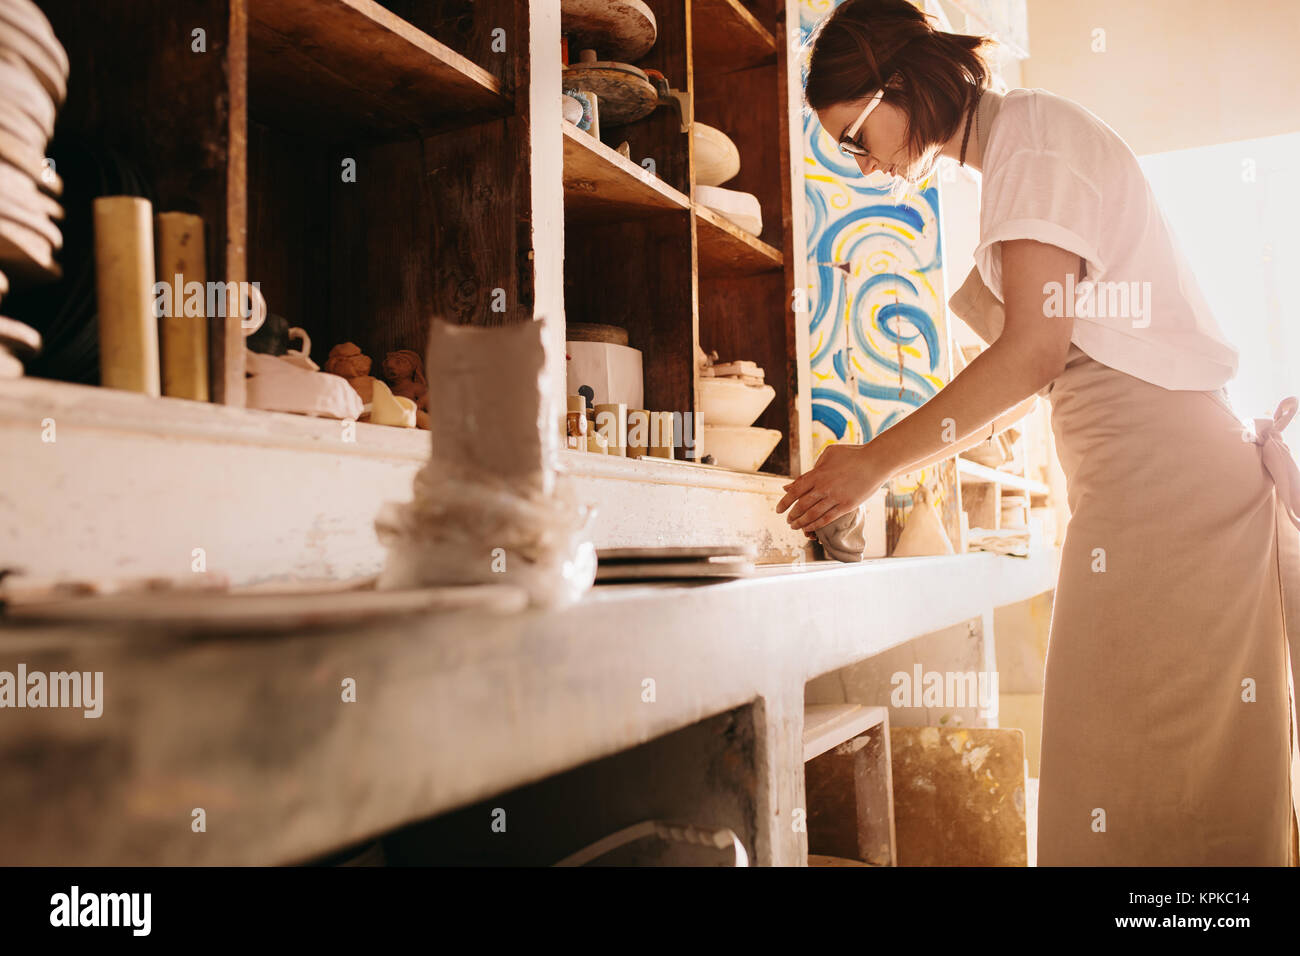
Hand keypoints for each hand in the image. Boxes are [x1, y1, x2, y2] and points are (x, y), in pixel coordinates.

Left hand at [776, 442, 890, 532]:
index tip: (778, 510)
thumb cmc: (852, 454)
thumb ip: (812, 468)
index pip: (795, 491)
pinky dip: (816, 524)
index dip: (785, 502)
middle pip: (802, 505)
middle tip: (787, 520)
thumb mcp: (829, 454)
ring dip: (802, 522)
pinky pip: (828, 518)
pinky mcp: (847, 505)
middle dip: (792, 515)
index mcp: (817, 474)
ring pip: (813, 514)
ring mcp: (836, 498)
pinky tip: (810, 528)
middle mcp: (824, 487)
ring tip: (795, 527)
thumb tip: (795, 481)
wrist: (877, 461)